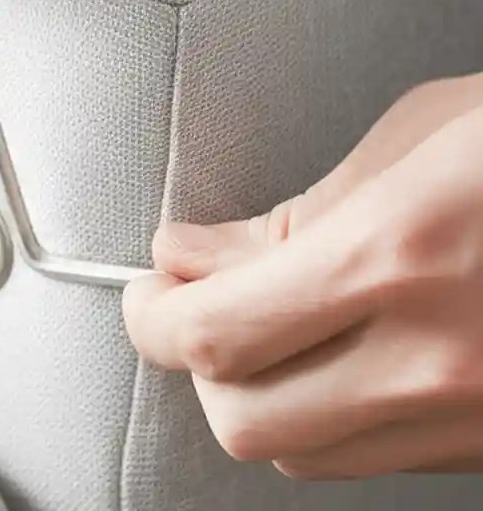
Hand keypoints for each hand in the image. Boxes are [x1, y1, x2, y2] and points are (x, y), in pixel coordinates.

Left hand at [123, 72, 482, 478]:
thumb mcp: (424, 138)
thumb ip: (294, 214)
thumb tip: (191, 256)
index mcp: (402, 256)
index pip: (213, 333)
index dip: (152, 318)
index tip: (146, 292)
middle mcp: (440, 357)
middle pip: (245, 420)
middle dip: (195, 367)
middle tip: (186, 310)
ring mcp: (478, 416)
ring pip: (304, 454)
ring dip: (260, 395)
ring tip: (265, 329)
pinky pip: (374, 459)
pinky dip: (331, 417)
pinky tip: (340, 358)